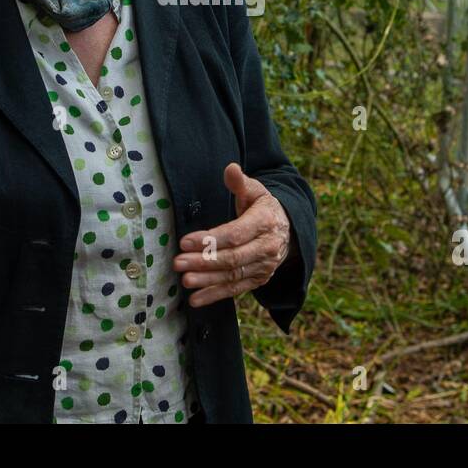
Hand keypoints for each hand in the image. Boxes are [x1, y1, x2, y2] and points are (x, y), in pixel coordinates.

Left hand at [173, 162, 291, 307]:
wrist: (288, 230)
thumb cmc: (263, 207)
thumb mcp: (255, 191)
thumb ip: (240, 182)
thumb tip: (230, 168)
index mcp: (265, 222)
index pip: (235, 234)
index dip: (210, 239)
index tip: (185, 241)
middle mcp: (268, 247)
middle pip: (233, 258)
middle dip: (204, 261)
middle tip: (179, 262)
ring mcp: (264, 266)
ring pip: (233, 276)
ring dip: (207, 280)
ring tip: (185, 280)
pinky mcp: (259, 280)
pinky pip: (236, 290)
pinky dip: (215, 295)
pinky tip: (195, 299)